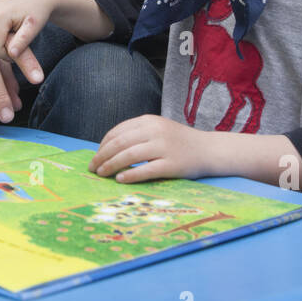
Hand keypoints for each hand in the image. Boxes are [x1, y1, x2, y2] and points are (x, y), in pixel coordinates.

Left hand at [88, 115, 215, 182]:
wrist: (209, 150)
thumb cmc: (180, 141)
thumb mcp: (158, 129)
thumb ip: (137, 134)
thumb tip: (107, 149)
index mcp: (149, 120)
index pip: (117, 132)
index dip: (102, 145)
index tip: (95, 156)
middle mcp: (155, 131)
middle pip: (120, 143)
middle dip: (102, 157)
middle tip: (92, 168)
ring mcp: (164, 147)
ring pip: (129, 156)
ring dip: (111, 166)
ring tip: (102, 174)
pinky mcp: (172, 164)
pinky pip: (146, 170)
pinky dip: (130, 175)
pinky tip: (120, 180)